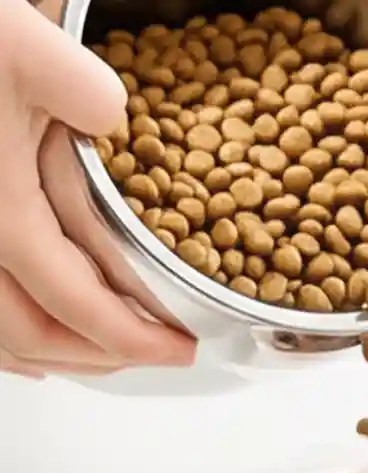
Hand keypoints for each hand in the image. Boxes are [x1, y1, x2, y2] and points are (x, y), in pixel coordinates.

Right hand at [0, 0, 194, 378]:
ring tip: (106, 353)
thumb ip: (82, 88)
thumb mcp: (20, 51)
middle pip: (32, 336)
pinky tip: (30, 344)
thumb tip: (114, 118)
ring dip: (55, 354)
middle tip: (158, 352)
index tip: (180, 346)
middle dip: (102, 356)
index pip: (75, 305)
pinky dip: (5, 342)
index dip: (134, 337)